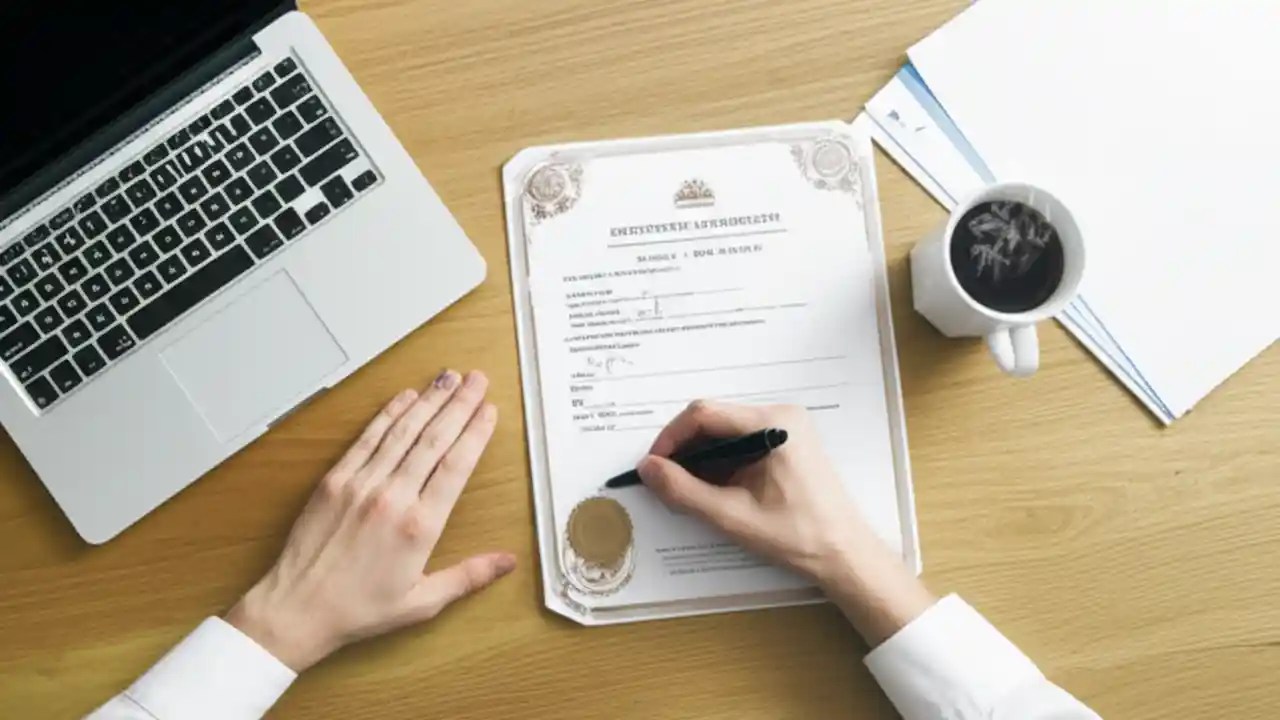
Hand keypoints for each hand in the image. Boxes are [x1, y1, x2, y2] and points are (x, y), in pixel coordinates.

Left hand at [226, 370, 514, 670]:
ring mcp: (361, 484)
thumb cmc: (358, 610)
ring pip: (403, 432)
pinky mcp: (335, 480)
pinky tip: (405, 397)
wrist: (297, 609)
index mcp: (420, 526)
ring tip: (448, 377)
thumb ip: (468, 576)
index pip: (457, 466)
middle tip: (477, 379)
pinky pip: (367, 439)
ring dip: (429, 400)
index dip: (476, 432)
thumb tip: (507, 562)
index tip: (489, 410)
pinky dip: (388, 414)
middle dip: (459, 404)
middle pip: (435, 439)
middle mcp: (393, 497)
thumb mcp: (422, 602)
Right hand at [636, 401, 933, 644]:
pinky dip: (720, 462)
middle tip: (664, 481)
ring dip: (701, 458)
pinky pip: (741, 442)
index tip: (652, 466)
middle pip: (714, 419)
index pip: (705, 414)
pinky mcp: (786, 443)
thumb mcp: (731, 515)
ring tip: (687, 490)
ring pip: (725, 432)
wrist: (844, 553)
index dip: (671, 438)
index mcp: (773, 424)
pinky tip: (712, 489)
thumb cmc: (797, 536)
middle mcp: (781, 416)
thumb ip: (683, 490)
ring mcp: (786, 428)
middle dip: (684, 449)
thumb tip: (647, 468)